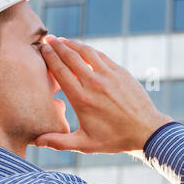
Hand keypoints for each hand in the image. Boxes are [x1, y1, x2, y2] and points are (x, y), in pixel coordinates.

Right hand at [34, 35, 172, 153]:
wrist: (146, 131)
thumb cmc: (115, 139)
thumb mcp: (86, 144)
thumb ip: (60, 142)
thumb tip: (37, 141)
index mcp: (81, 99)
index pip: (60, 71)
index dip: (49, 57)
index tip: (42, 50)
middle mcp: (94, 83)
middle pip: (70, 57)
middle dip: (57, 46)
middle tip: (48, 39)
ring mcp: (109, 75)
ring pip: (86, 52)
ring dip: (72, 44)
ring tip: (62, 40)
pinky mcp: (121, 72)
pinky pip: (101, 56)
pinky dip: (89, 50)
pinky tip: (83, 48)